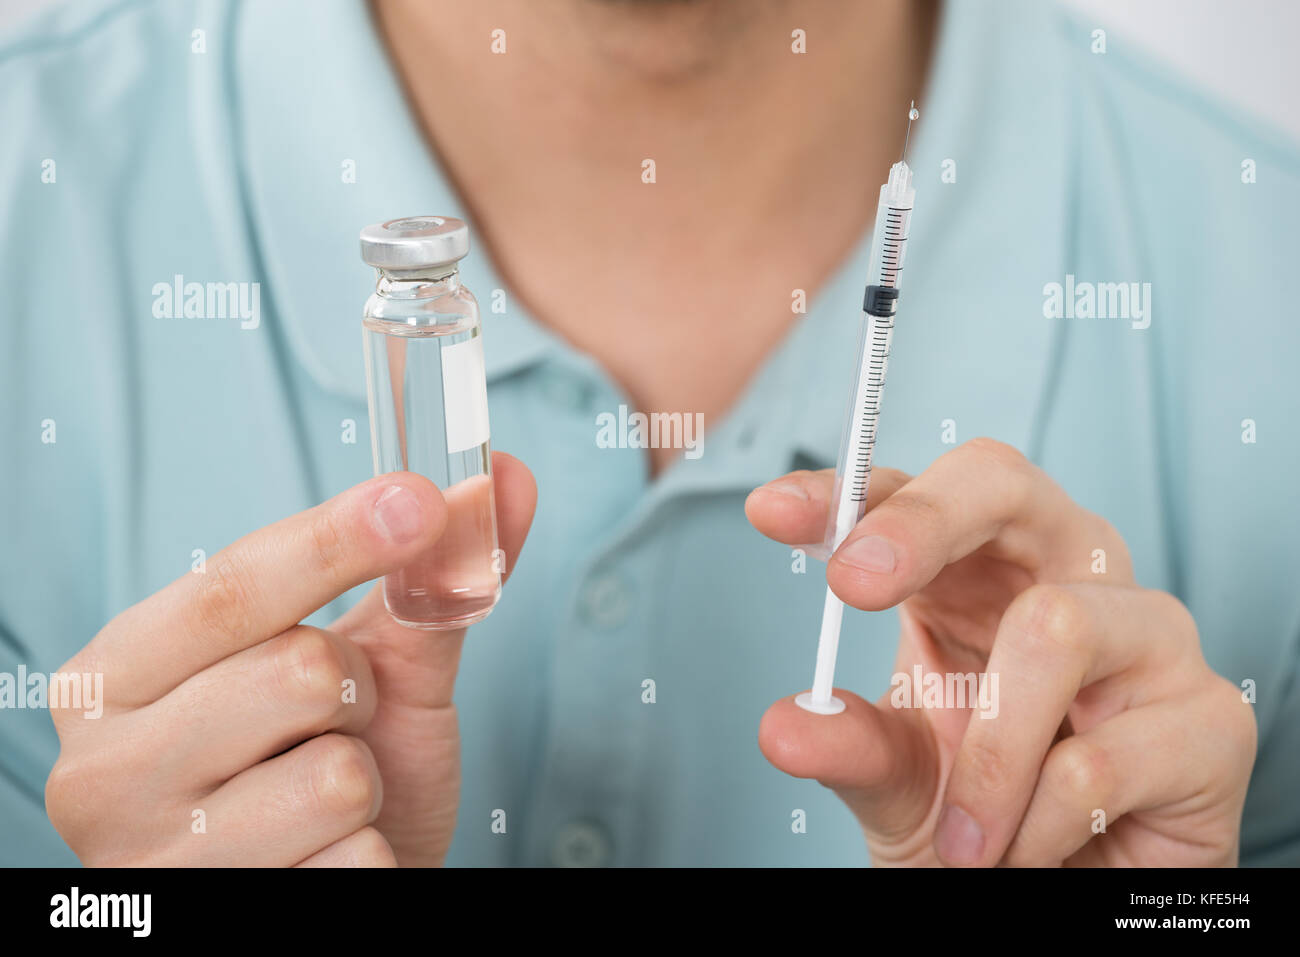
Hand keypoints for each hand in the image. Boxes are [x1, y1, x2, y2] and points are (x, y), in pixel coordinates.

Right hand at [45, 452, 535, 866]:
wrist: (323, 889)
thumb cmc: (330, 765)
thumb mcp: (372, 669)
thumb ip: (426, 579)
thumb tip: (507, 472)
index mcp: (122, 672)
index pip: (233, 587)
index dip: (336, 539)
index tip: (419, 498)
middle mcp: (104, 763)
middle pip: (298, 671)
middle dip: (357, 692)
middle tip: (334, 724)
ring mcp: (151, 856)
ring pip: (336, 775)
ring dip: (367, 784)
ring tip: (326, 802)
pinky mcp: (217, 917)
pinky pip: (359, 863)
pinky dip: (372, 856)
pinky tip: (325, 861)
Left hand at [746, 438, 1255, 865]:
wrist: (1069, 899)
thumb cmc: (986, 814)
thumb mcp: (901, 777)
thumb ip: (851, 745)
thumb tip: (785, 727)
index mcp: (979, 574)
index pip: (916, 498)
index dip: (850, 495)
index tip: (772, 511)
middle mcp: (1067, 575)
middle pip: (1004, 483)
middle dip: (921, 524)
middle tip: (855, 585)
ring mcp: (1149, 635)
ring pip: (1057, 624)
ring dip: (989, 753)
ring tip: (962, 841)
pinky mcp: (1209, 717)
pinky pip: (1101, 754)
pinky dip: (1037, 822)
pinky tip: (1026, 851)